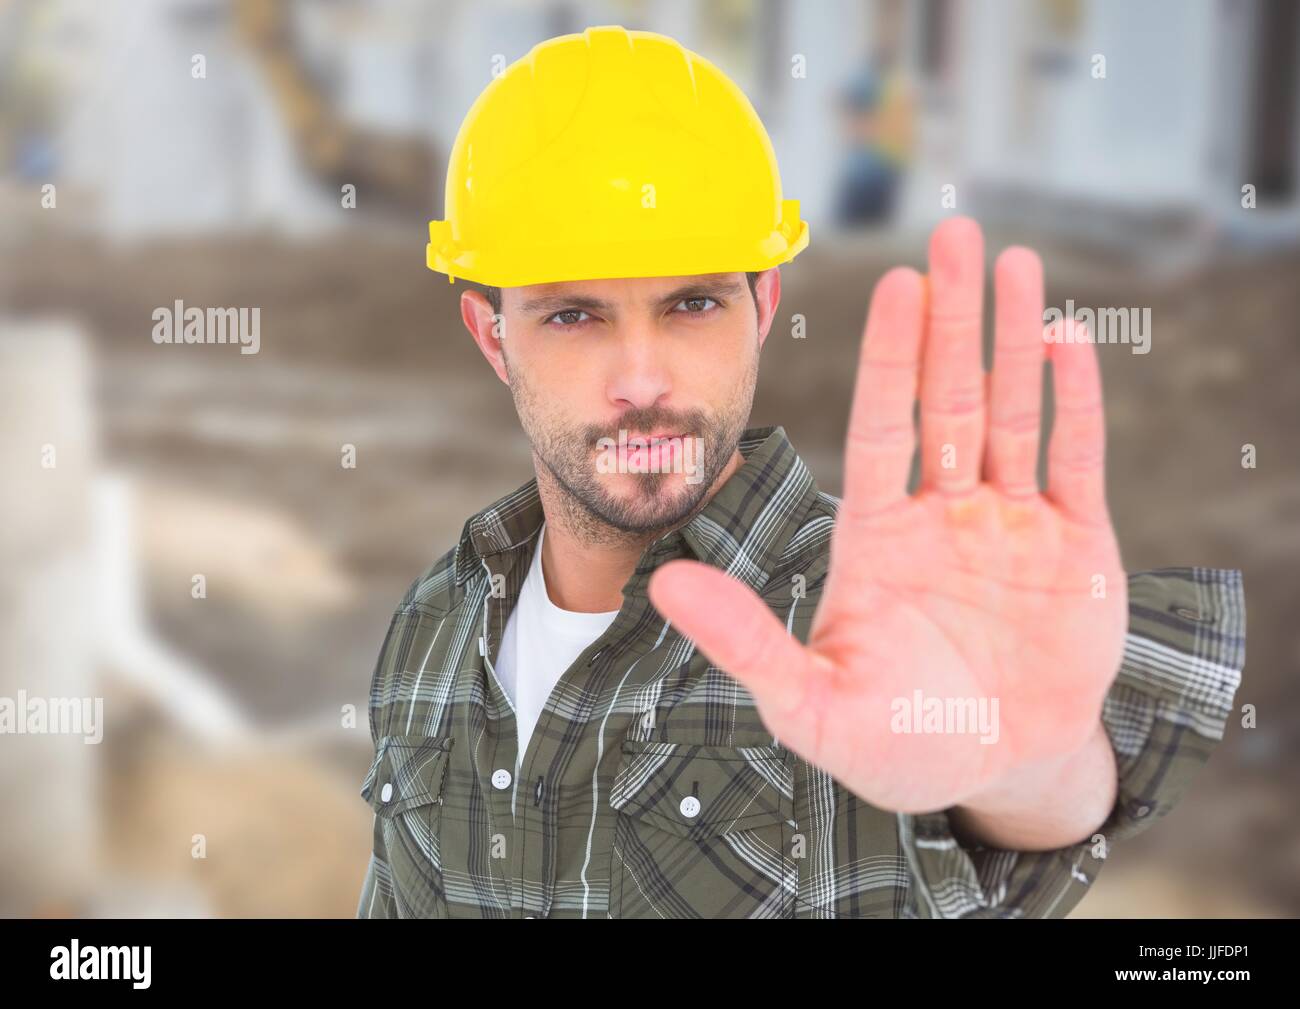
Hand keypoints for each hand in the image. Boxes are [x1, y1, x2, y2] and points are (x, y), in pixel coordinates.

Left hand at [648, 217, 1125, 814]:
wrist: (997, 774)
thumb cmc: (896, 746)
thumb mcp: (811, 704)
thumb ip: (747, 642)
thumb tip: (662, 585)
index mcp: (877, 537)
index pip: (880, 427)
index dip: (889, 356)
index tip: (894, 284)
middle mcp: (942, 514)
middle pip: (946, 398)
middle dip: (952, 318)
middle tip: (954, 231)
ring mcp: (1010, 524)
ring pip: (1010, 412)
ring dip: (1014, 339)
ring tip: (1015, 261)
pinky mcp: (1075, 548)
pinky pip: (1074, 461)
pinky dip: (1075, 404)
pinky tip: (1068, 342)